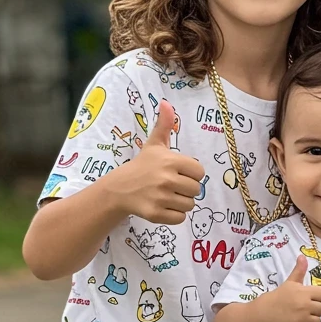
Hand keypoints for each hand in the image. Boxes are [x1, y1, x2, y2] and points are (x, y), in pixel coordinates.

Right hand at [108, 98, 204, 223]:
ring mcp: (160, 198)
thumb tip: (166, 102)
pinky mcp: (155, 214)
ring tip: (167, 196)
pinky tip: (163, 206)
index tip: (179, 172)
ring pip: (190, 205)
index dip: (192, 174)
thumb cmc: (143, 165)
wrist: (120, 188)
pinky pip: (180, 218)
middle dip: (187, 189)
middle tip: (172, 185)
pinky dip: (174, 215)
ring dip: (181, 202)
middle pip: (197, 190)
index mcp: (170, 161)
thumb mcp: (154, 144)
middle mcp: (166, 179)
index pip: (200, 172)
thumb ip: (164, 125)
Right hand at [268, 255, 320, 321]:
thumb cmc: (281, 296)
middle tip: (303, 308)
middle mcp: (304, 306)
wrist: (267, 312)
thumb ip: (299, 270)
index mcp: (304, 292)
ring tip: (301, 316)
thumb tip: (302, 256)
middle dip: (314, 309)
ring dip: (311, 320)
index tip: (308, 297)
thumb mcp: (291, 282)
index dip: (317, 297)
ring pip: (318, 321)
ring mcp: (301, 320)